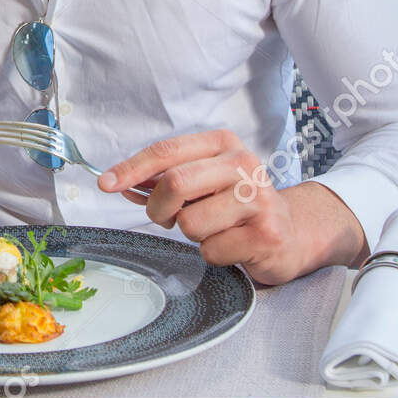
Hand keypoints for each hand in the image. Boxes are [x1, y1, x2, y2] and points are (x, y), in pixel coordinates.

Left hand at [96, 128, 314, 285]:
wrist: (291, 232)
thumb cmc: (235, 204)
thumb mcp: (203, 179)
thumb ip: (163, 178)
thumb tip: (117, 182)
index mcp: (222, 143)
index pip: (166, 151)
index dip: (131, 168)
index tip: (106, 183)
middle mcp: (243, 164)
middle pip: (175, 183)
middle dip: (159, 208)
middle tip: (167, 218)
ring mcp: (257, 199)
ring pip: (190, 223)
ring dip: (191, 234)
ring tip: (214, 228)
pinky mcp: (265, 234)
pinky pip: (211, 250)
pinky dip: (212, 253)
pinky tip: (232, 244)